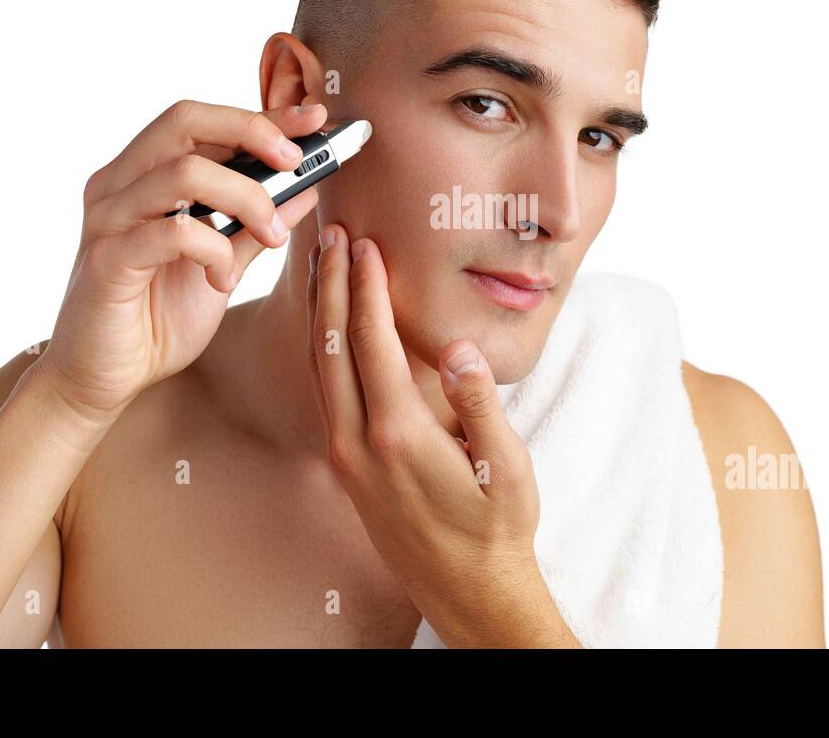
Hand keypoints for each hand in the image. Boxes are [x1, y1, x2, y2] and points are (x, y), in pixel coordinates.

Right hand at [36, 98, 326, 423]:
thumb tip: (309, 188)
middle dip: (252, 132)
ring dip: (246, 199)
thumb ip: (258, 226)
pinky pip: (172, 233)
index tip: (317, 119)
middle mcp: (119, 184)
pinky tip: (224, 280)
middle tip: (298, 163)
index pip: (203, 122)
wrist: (102, 382)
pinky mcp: (107, 260)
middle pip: (185, 120)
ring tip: (273, 236)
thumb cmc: (157, 321)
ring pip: (184, 172)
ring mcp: (108, 219)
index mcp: (143, 176)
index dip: (263, 115)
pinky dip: (214, 250)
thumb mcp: (224, 264)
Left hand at [305, 223, 573, 645]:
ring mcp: (347, 457)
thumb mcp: (508, 469)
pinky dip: (324, 348)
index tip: (364, 244)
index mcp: (399, 435)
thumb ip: (481, 406)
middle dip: (328, 285)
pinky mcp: (348, 466)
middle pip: (331, 346)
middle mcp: (360, 443)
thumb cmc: (497, 529)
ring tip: (323, 267)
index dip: (365, 288)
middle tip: (330, 235)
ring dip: (320, 312)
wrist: (469, 592)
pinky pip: (326, 392)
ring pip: (320, 369)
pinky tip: (331, 327)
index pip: (371, 342)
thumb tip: (459, 349)